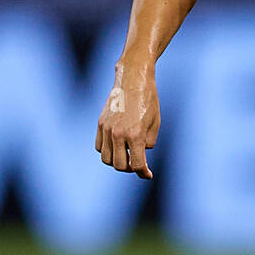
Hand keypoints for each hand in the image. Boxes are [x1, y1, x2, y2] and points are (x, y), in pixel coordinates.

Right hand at [95, 64, 159, 178]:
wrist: (133, 80)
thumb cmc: (148, 101)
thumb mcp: (155, 124)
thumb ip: (147, 143)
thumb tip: (139, 154)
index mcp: (135, 134)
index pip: (137, 164)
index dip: (143, 173)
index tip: (148, 175)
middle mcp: (118, 134)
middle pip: (120, 165)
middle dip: (130, 168)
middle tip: (137, 164)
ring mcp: (107, 129)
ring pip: (107, 159)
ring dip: (117, 162)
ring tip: (127, 156)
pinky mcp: (100, 124)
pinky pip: (99, 147)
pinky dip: (107, 151)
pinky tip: (117, 146)